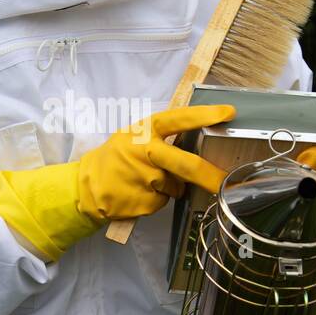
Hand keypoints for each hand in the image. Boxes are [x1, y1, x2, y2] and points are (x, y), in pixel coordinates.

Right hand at [0, 104, 234, 261]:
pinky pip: (164, 201)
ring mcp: (144, 179)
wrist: (87, 186)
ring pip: (176, 186)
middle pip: (186, 164)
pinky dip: (158, 199)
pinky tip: (140, 193)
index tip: (228, 112)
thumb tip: (197, 144)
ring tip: (146, 181)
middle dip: (209, 175)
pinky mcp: (144, 202)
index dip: (204, 115)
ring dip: (170, 187)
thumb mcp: (133, 138)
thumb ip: (160, 138)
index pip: (179, 119)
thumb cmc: (115, 159)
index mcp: (144, 131)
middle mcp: (145, 153)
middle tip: (224, 181)